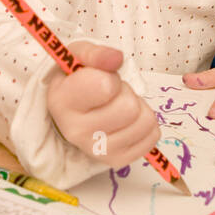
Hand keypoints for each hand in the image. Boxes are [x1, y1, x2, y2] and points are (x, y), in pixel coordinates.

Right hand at [47, 41, 159, 167]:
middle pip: (129, 107)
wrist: (72, 109)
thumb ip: (96, 53)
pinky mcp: (116, 160)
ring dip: (138, 106)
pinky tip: (127, 120)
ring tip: (119, 104)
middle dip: (126, 92)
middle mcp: (75, 131)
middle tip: (112, 92)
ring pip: (144, 121)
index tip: (101, 78)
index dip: (111, 77)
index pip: (105, 86)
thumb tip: (115, 59)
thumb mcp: (79, 56)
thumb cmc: (77, 79)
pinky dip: (146, 124)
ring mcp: (96, 150)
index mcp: (62, 101)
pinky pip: (152, 136)